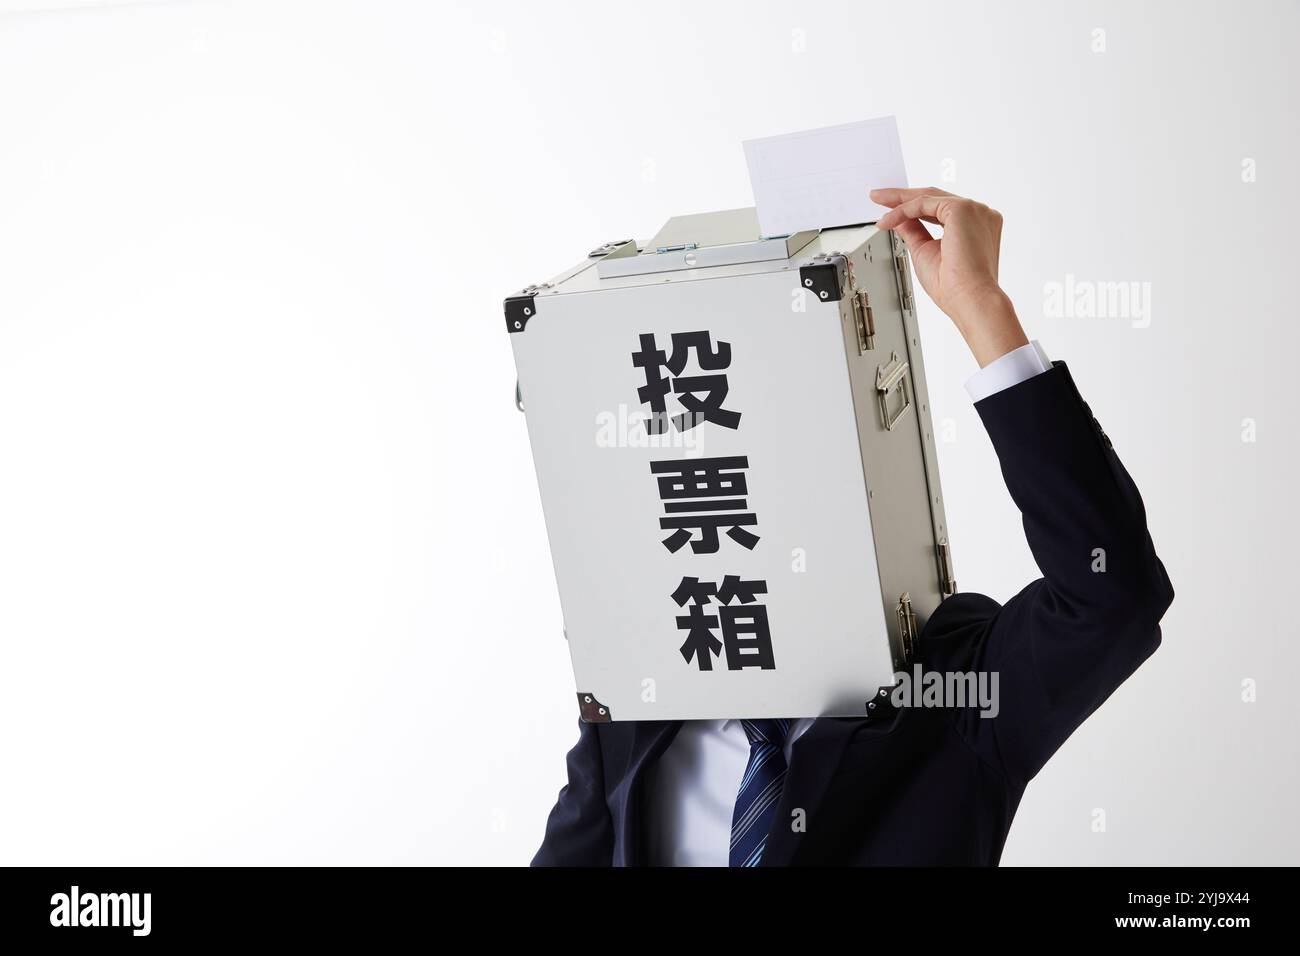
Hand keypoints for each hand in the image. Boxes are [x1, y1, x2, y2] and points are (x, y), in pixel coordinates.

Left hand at [870, 187, 1028, 367]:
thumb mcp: (925, 251)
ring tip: (878, 201)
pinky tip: (888, 219)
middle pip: (934, 198)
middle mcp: (978, 215)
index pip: (940, 210)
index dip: (913, 207)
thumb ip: (914, 231)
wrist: (970, 299)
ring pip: (929, 197)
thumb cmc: (954, 286)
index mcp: (975, 226)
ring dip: (900, 200)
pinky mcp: (962, 209)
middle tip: (879, 196)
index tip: (891, 209)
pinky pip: (925, 203)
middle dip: (903, 197)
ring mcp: (974, 210)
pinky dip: (903, 210)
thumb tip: (899, 221)